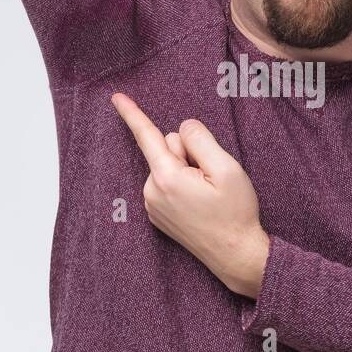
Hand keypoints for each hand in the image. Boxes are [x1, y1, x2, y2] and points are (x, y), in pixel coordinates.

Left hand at [110, 92, 268, 299]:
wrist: (236, 254)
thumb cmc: (235, 212)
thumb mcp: (227, 169)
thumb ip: (201, 140)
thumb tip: (183, 129)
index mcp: (166, 177)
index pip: (147, 136)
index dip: (132, 113)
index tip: (115, 96)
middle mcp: (151, 191)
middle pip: (168, 147)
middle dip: (189, 153)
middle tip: (212, 179)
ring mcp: (152, 205)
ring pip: (169, 166)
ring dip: (188, 171)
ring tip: (208, 195)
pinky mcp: (157, 214)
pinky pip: (168, 183)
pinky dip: (183, 185)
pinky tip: (200, 203)